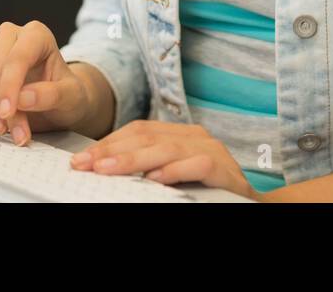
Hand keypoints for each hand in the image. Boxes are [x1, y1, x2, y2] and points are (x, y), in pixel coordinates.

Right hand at [0, 20, 91, 146]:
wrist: (59, 102)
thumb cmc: (66, 93)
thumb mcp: (72, 96)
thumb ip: (52, 94)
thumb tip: (23, 98)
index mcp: (36, 35)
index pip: (16, 56)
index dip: (10, 86)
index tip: (9, 112)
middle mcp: (9, 37)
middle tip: (9, 130)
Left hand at [69, 120, 261, 199]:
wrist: (251, 203)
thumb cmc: (206, 190)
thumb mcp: (171, 174)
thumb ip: (146, 167)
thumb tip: (103, 168)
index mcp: (179, 133)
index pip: (137, 130)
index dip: (108, 143)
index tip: (81, 160)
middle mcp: (194, 136)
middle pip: (147, 137)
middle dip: (112, 151)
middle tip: (85, 164)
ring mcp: (211, 149)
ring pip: (167, 148)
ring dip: (133, 159)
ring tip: (107, 169)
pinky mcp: (225, 169)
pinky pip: (198, 164)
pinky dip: (175, 171)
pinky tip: (155, 179)